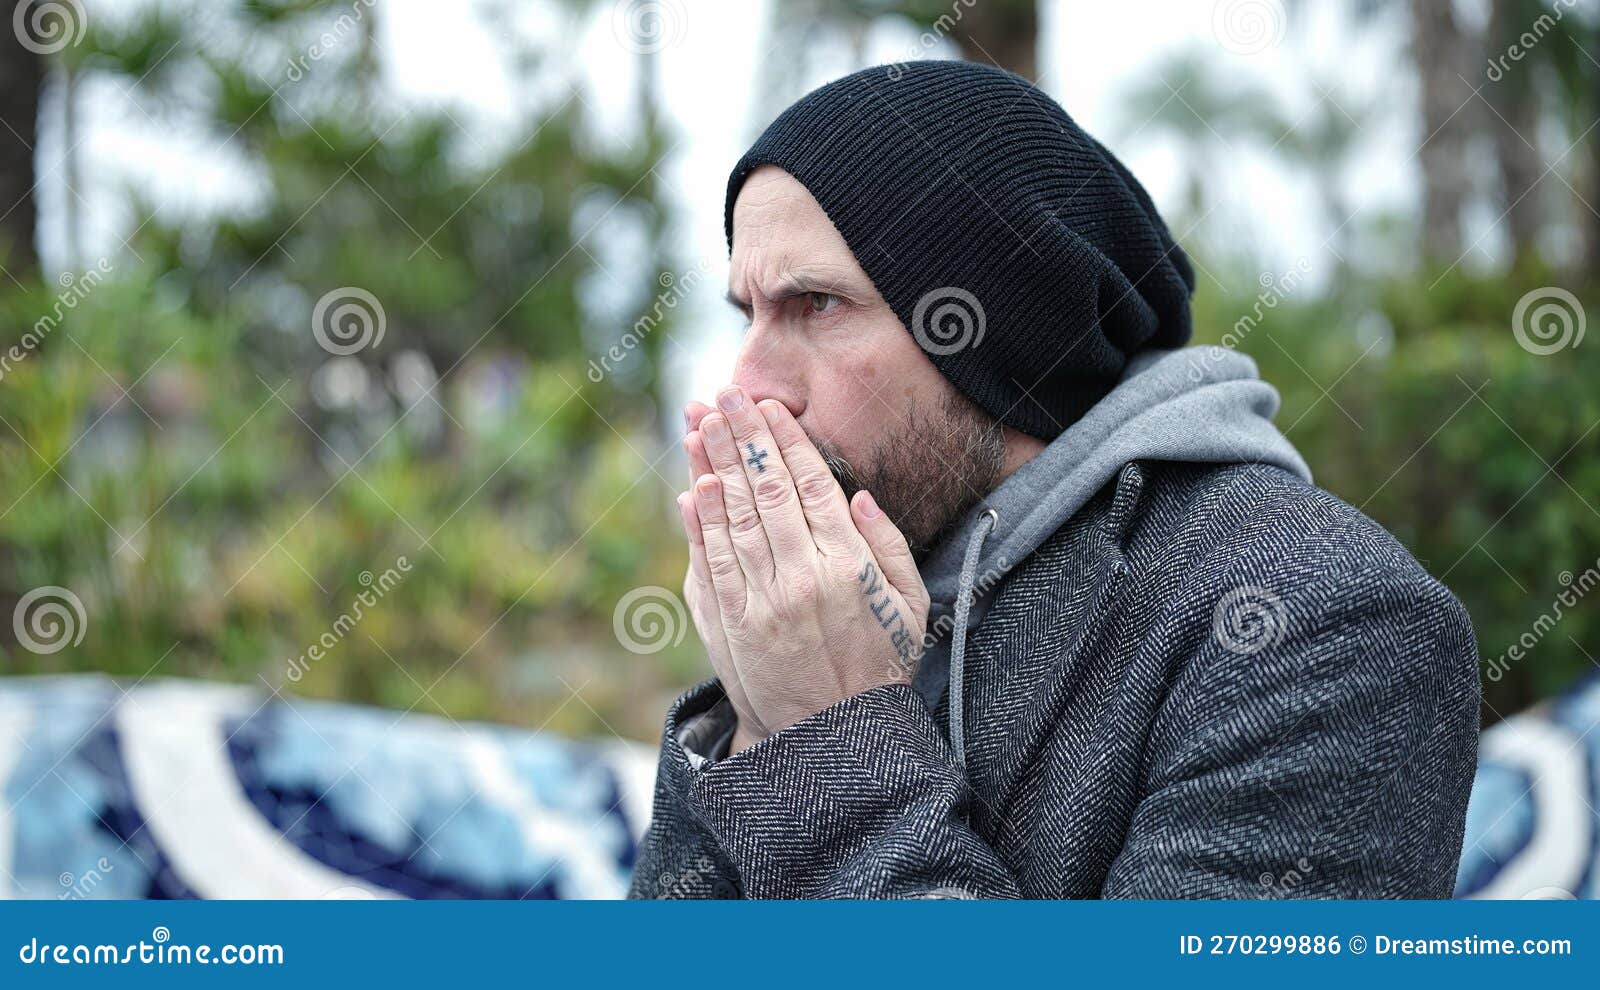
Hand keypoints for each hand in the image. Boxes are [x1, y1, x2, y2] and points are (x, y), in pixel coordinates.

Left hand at [676, 386, 929, 751]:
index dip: (784, 439)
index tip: (766, 405)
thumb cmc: (879, 668)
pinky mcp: (731, 625)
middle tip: (721, 395)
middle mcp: (801, 577)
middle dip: (740, 436)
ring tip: (697, 423)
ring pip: (732, 518)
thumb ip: (888, 547)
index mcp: (848, 566)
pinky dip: (699, 523)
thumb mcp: (909, 606)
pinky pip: (710, 563)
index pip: (810, 484)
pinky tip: (694, 488)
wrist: (833, 740)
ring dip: (711, 465)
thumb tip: (858, 495)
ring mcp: (761, 601)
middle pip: (765, 489)